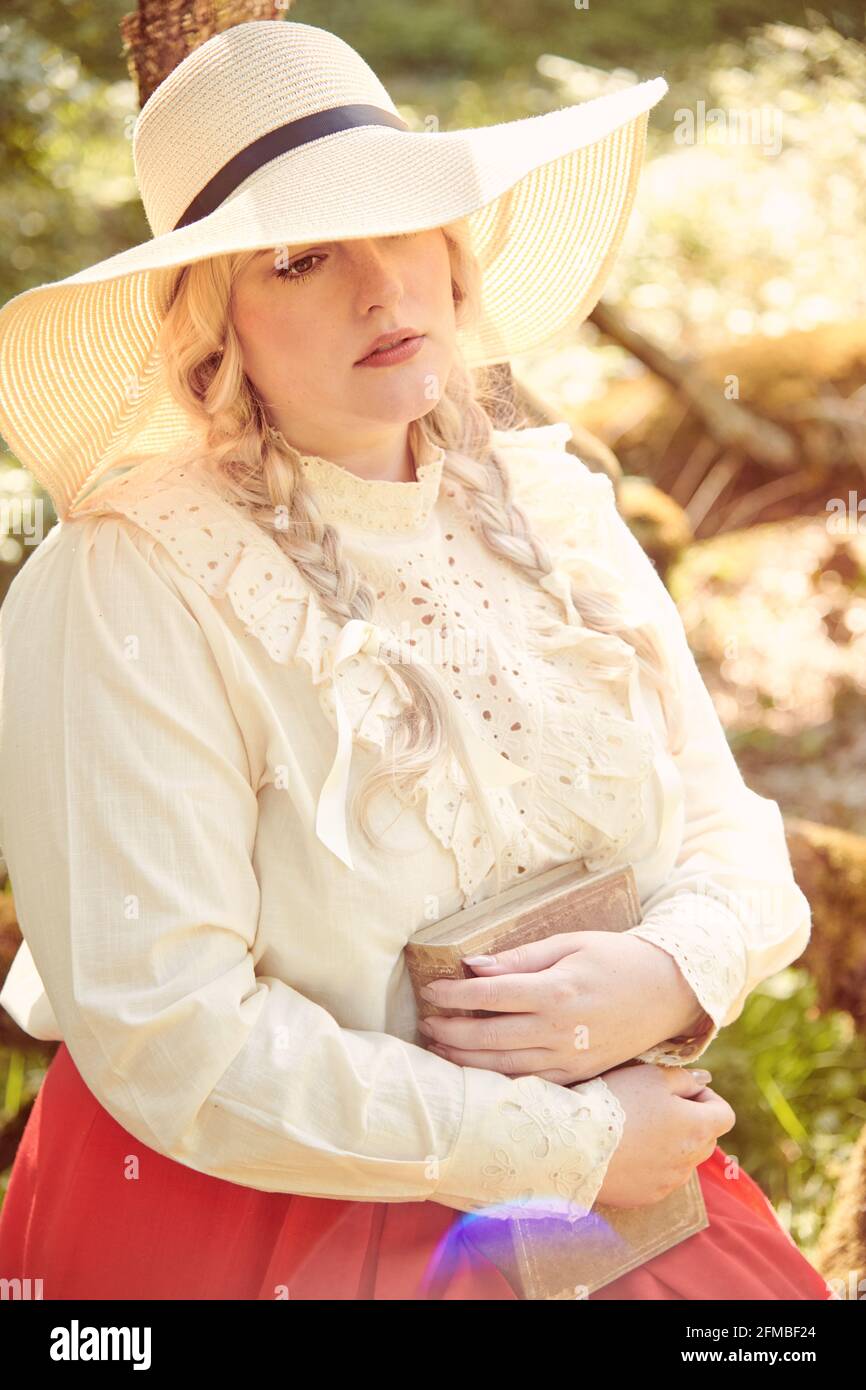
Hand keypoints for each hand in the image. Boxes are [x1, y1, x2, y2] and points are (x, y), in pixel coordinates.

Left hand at [418, 930, 707, 1083]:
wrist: (670, 991)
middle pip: (488, 1036)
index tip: (430, 991)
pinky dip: (498, 1080)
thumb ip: (520, 959)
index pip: (489, 995)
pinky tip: (476, 1072)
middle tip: (425, 1023)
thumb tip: (474, 966)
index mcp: (555, 991)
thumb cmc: (617, 958)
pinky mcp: (579, 1076)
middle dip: (450, 1031)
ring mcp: (569, 1058)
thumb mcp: (569, 944)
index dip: (453, 995)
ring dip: (465, 1059)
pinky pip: (530, 1084)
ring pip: (503, 1066)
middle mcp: (558, 1030)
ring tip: (439, 1048)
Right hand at [596, 1060, 734, 1206]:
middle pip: (706, 1139)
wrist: (578, 1144)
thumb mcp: (651, 1075)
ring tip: (637, 1129)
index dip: (708, 1099)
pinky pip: (660, 1178)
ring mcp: (670, 1182)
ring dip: (671, 1144)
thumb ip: (684, 1078)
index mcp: (698, 1127)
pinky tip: (626, 1151)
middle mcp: (690, 1160)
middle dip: (690, 1122)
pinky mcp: (648, 1196)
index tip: (682, 1091)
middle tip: (657, 1107)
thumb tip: (703, 1082)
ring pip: (683, 1160)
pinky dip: (651, 1165)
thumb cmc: (617, 1102)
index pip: (725, 1115)